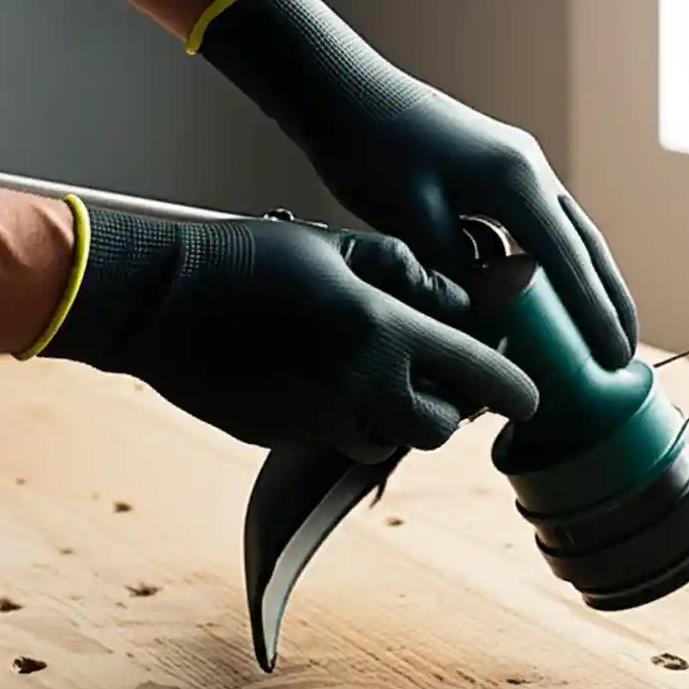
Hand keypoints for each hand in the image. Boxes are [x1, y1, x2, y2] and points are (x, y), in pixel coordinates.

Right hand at [42, 207, 537, 463]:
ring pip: (391, 442)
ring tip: (385, 377)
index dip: (513, 388)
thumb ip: (411, 273)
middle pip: (440, 427)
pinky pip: (339, 438)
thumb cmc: (251, 257)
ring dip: (403, 419)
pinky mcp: (286, 437)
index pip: (477, 374)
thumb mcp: (340, 247)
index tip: (529, 399)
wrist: (159, 300)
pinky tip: (327, 378)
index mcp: (386, 331)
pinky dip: (352, 419)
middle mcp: (362, 387)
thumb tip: (460, 298)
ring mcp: (322, 420)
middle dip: (452, 408)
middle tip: (444, 378)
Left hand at [198, 0, 637, 368]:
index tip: (614, 357)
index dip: (594, 314)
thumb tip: (497, 309)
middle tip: (626, 353)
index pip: (568, 260)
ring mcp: (517, 164)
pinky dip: (547, 262)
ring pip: (566, 234)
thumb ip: (459, 268)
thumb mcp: (411, 220)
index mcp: (516, 181)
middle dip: (610, 301)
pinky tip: (541, 294)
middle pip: (587, 245)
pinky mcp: (498, 167)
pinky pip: (536, 224)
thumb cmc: (370, 150)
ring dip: (585, 281)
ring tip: (598, 330)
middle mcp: (529, 169)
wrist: (343, 91)